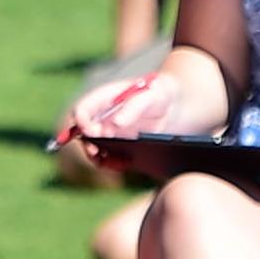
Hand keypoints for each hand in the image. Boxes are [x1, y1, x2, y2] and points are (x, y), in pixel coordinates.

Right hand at [55, 51, 223, 149]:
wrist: (178, 107)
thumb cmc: (163, 93)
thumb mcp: (154, 94)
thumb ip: (133, 106)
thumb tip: (114, 124)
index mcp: (104, 99)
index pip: (82, 110)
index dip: (81, 122)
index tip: (92, 133)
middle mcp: (103, 117)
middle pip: (83, 134)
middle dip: (89, 145)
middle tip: (99, 153)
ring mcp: (111, 134)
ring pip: (95, 150)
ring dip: (100, 159)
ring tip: (117, 161)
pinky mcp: (121, 147)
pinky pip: (110, 160)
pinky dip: (113, 165)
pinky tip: (126, 164)